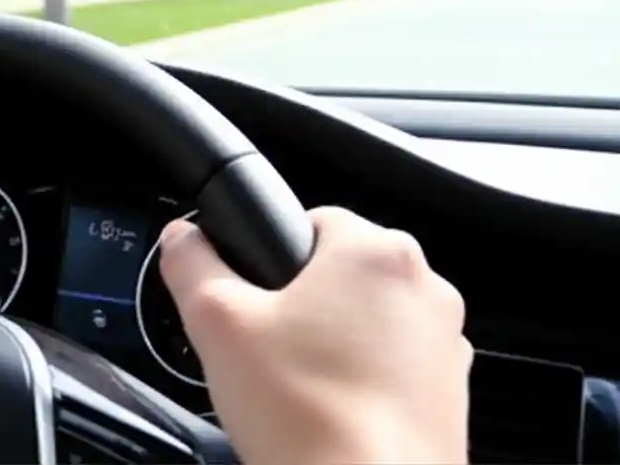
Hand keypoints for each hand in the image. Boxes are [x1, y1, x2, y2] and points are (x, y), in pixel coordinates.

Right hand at [160, 207, 470, 464]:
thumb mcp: (218, 323)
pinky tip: (329, 411)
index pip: (312, 220)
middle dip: (302, 304)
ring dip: (334, 341)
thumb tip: (183, 238)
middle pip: (342, 272)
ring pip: (369, 320)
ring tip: (297, 387)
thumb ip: (192, 264)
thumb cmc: (307, 416)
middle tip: (266, 348)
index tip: (251, 300)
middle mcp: (425, 288)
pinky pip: (395, 365)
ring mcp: (446, 342)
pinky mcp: (451, 391)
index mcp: (376, 252)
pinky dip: (363, 380)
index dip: (269, 259)